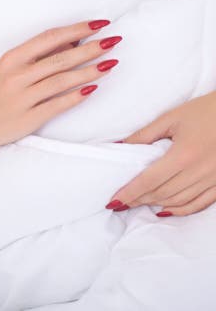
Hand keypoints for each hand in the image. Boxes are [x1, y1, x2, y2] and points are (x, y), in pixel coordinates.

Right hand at [0, 19, 120, 151]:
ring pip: (62, 80)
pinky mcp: (28, 118)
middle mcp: (16, 76)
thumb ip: (36, 56)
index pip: (49, 38)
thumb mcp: (6, 69)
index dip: (77, 29)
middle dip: (91, 48)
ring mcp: (22, 98)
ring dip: (89, 71)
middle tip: (114, 41)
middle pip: (60, 58)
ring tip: (110, 63)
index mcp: (10, 59)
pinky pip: (58, 104)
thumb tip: (71, 42)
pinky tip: (93, 89)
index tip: (99, 23)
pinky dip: (76, 96)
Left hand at [106, 91, 215, 216]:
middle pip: (163, 193)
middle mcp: (199, 171)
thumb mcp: (171, 117)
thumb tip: (121, 146)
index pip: (149, 180)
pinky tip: (167, 210)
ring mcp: (213, 179)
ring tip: (139, 203)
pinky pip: (201, 203)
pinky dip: (182, 210)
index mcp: (183, 155)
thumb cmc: (204, 111)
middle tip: (122, 202)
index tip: (115, 201)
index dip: (130, 193)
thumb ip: (145, 134)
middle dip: (139, 199)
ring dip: (157, 204)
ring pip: (180, 200)